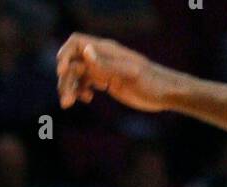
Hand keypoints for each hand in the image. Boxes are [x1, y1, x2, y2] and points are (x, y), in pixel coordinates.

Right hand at [56, 33, 172, 111]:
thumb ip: (106, 64)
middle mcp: (102, 57)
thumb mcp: (129, 75)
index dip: (65, 54)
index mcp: (106, 50)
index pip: (77, 43)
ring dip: (70, 87)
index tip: (61, 72)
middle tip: (66, 101)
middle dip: (66, 80)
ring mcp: (104, 68)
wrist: (165, 93)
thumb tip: (85, 51)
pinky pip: (87, 81)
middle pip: (74, 62)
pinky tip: (86, 99)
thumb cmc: (151, 84)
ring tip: (68, 103)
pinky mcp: (107, 80)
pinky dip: (81, 90)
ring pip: (78, 73)